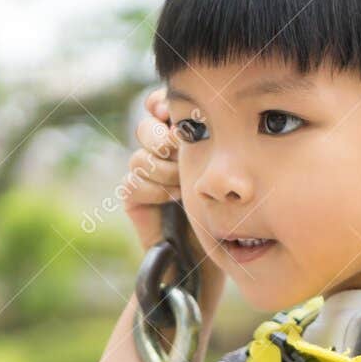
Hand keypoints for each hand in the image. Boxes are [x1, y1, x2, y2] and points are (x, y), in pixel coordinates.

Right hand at [121, 87, 224, 321]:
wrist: (210, 258)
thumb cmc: (227, 211)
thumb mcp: (223, 167)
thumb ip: (209, 138)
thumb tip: (189, 118)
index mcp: (182, 137)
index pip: (158, 104)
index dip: (160, 103)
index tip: (171, 110)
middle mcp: (161, 154)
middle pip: (146, 127)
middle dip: (163, 137)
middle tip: (180, 149)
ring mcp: (146, 176)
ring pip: (140, 156)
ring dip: (164, 170)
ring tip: (182, 187)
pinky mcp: (135, 198)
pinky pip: (133, 183)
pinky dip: (153, 191)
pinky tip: (171, 201)